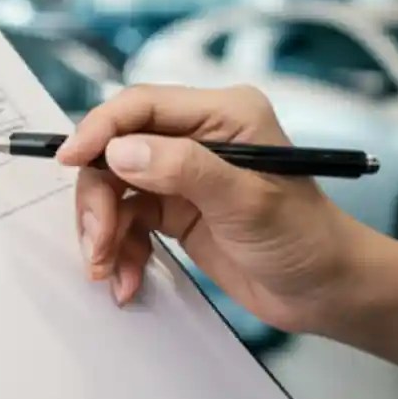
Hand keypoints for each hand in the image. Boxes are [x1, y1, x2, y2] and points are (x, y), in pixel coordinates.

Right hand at [56, 83, 368, 335]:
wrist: (328, 292)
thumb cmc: (306, 240)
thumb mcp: (246, 202)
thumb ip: (183, 170)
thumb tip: (120, 151)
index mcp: (224, 114)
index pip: (142, 106)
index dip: (100, 129)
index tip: (70, 159)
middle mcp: (199, 136)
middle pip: (117, 150)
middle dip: (99, 198)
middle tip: (96, 242)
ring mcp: (183, 174)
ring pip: (115, 188)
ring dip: (103, 230)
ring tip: (108, 269)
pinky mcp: (175, 208)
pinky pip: (127, 220)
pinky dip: (119, 250)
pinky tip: (127, 279)